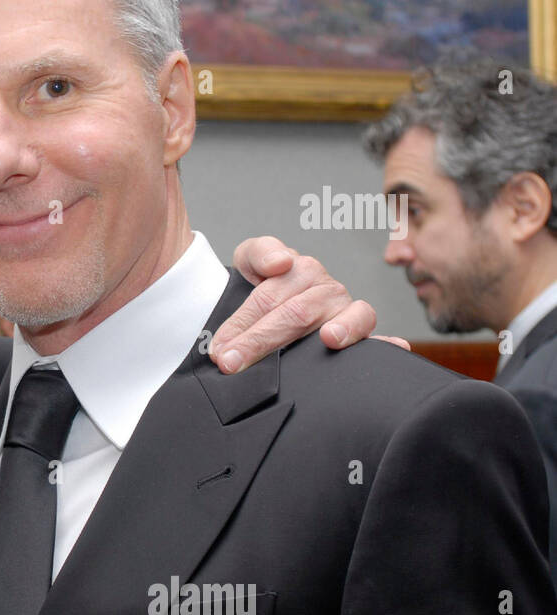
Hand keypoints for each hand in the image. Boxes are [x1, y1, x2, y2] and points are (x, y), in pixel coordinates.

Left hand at [209, 237, 405, 374]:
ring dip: (341, 329)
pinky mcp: (359, 335)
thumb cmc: (262, 285)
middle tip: (232, 362)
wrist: (269, 304)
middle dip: (261, 339)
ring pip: (345, 318)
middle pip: (297, 312)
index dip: (242, 323)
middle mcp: (326, 290)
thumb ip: (259, 252)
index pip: (269, 297)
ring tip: (329, 340)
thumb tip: (282, 262)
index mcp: (301, 271)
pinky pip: (378, 339)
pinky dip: (388, 344)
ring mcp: (345, 312)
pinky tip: (395, 348)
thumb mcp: (249, 261)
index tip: (220, 348)